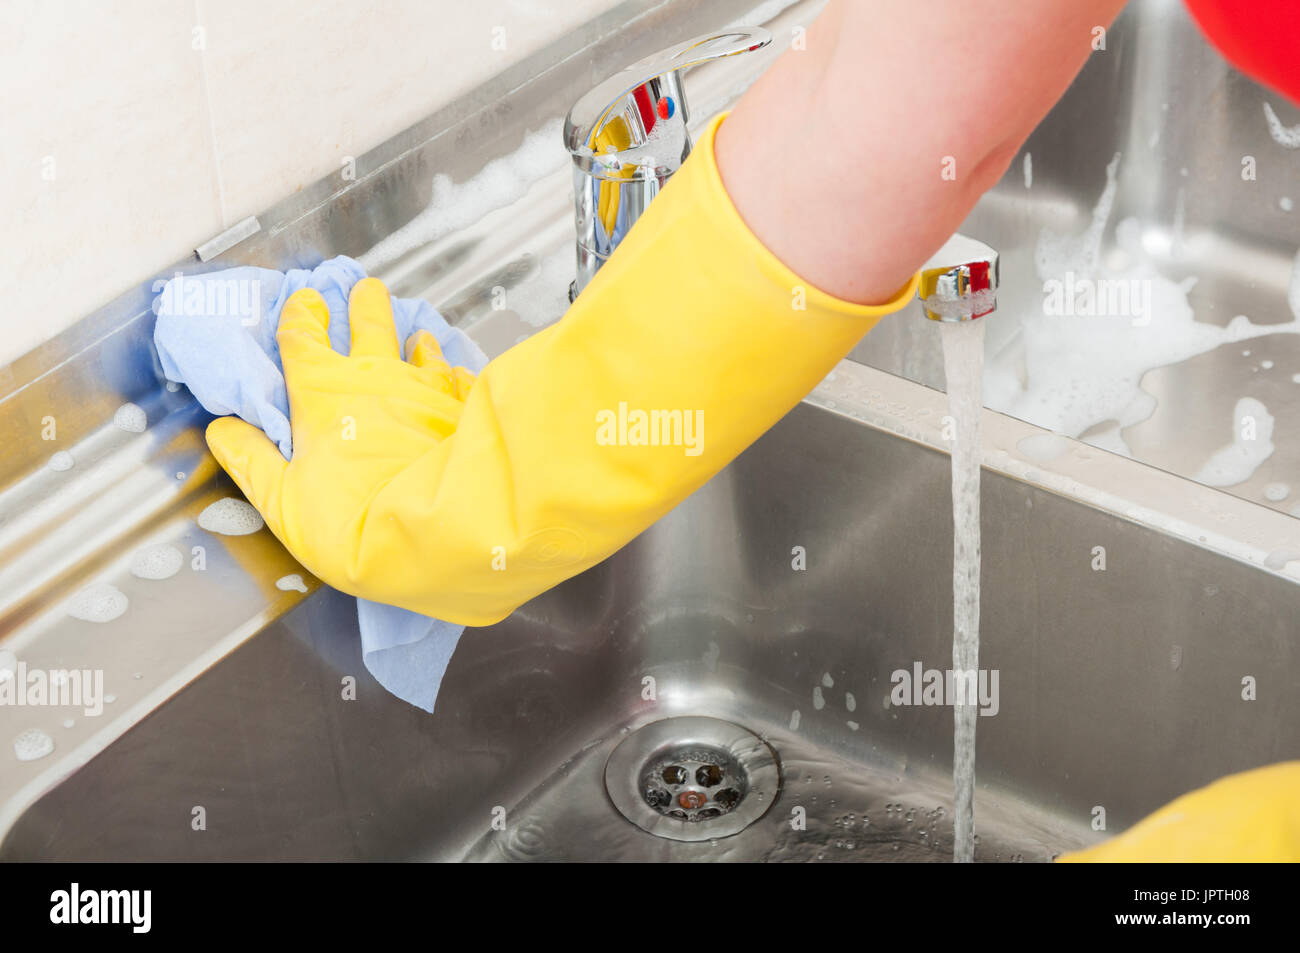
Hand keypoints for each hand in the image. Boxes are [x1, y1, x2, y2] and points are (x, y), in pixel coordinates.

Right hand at [205, 277, 473, 609]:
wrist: (436, 533)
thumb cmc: (351, 522)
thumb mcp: (281, 501)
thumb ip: (251, 461)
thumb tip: (222, 430)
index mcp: (322, 392)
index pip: (303, 340)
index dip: (301, 316)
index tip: (304, 300)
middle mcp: (376, 377)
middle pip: (370, 326)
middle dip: (364, 304)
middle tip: (366, 288)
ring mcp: (426, 389)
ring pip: (421, 349)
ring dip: (415, 338)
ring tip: (418, 332)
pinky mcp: (464, 410)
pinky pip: (460, 381)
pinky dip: (457, 374)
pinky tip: (459, 373)